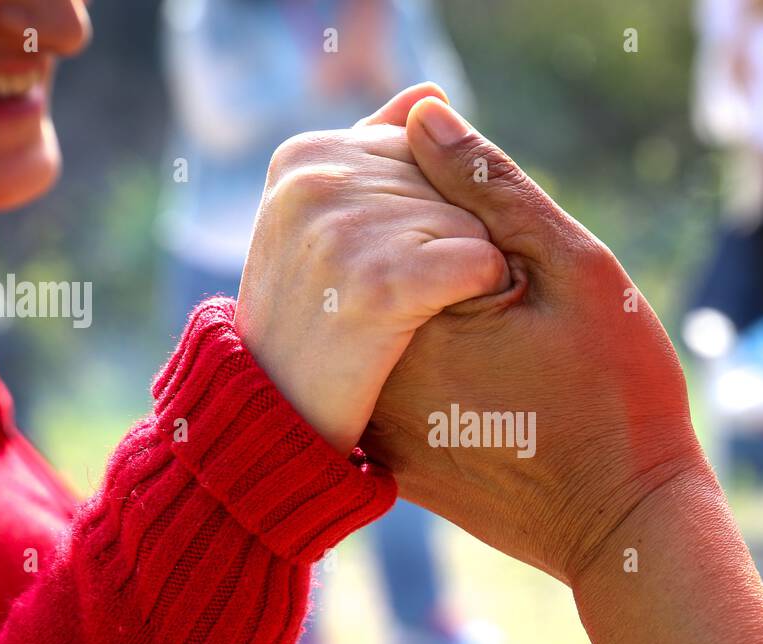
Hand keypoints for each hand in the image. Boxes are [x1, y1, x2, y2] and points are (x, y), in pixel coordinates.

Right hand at [234, 85, 509, 452]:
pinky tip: (441, 323)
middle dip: (446, 242)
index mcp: (303, 156)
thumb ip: (376, 156)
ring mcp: (345, 230)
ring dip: (460, 277)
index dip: (428, 214)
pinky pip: (478, 260)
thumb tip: (431, 100)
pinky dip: (478, 295)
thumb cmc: (315, 327)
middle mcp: (317, 181)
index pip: (421, 148)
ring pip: (470, 223)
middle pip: (448, 185)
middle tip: (392, 301)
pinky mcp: (380, 284)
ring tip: (403, 318)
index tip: (379, 267)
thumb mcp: (326, 227)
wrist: (283, 424)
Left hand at [363, 99, 762, 643]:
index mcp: (408, 319)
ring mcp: (373, 420)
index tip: (508, 239)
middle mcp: (370, 372)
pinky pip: (383, 369)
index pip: (384, 206)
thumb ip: (495, 189)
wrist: (622, 523)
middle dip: (424, 238)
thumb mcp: (579, 272)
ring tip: (503, 327)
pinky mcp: (388, 452)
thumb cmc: (619, 398)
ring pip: (373, 315)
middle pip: (367, 260)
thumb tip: (421, 113)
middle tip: (508, 285)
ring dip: (420, 292)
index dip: (443, 186)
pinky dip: (420, 347)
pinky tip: (486, 367)